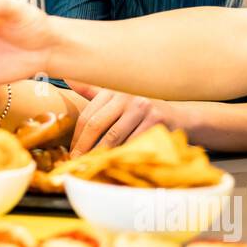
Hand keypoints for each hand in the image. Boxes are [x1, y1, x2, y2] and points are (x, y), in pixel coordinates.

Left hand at [66, 81, 187, 154]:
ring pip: (114, 137)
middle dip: (84, 147)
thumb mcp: (118, 99)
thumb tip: (67, 79)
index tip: (72, 153)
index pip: (88, 115)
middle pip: (97, 125)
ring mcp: (142, 106)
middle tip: (77, 163)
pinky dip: (122, 156)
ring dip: (101, 155)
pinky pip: (133, 143)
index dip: (77, 136)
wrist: (179, 118)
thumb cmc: (142, 112)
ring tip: (93, 167)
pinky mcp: (156, 120)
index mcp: (113, 91)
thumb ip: (93, 93)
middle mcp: (126, 95)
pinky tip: (115, 164)